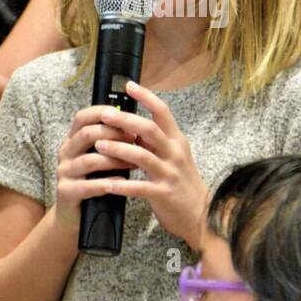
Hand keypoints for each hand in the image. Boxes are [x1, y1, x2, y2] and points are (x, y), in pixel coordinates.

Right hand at [53, 105, 140, 233]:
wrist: (73, 215)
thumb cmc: (92, 182)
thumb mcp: (98, 158)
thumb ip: (109, 142)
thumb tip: (135, 126)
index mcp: (72, 140)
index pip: (82, 117)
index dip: (103, 112)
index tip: (124, 115)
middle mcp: (65, 153)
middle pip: (87, 134)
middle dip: (114, 135)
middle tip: (134, 139)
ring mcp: (64, 172)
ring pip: (90, 160)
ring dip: (115, 160)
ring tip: (134, 163)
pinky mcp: (66, 192)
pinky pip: (89, 185)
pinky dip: (108, 182)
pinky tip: (122, 182)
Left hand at [94, 81, 208, 249]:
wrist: (201, 214)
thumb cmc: (183, 184)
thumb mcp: (174, 157)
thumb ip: (156, 142)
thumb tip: (133, 124)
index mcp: (177, 141)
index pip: (163, 112)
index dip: (146, 97)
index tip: (128, 85)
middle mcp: (175, 154)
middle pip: (150, 129)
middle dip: (125, 120)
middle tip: (104, 114)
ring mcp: (170, 174)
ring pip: (143, 156)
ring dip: (119, 149)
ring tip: (99, 145)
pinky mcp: (163, 194)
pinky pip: (140, 188)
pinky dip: (122, 185)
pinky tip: (107, 184)